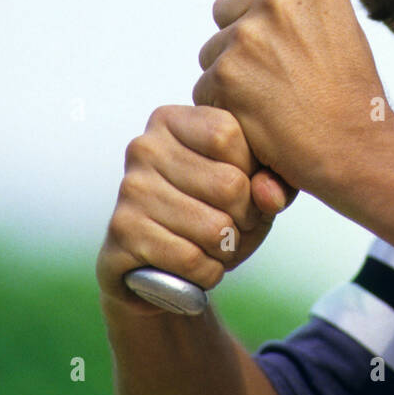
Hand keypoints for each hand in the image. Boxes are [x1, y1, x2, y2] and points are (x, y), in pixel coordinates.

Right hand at [97, 104, 295, 313]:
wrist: (158, 273)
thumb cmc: (211, 216)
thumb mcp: (250, 190)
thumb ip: (271, 181)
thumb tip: (268, 195)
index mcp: (171, 120)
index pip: (229, 134)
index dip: (253, 170)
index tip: (247, 188)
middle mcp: (145, 148)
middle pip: (229, 183)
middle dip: (247, 219)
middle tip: (236, 228)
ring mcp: (130, 189)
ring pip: (214, 227)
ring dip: (227, 249)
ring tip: (216, 247)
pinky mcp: (122, 232)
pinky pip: (190, 258)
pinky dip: (207, 273)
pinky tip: (198, 268)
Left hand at [193, 0, 390, 193]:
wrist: (353, 147)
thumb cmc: (347, 91)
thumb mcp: (338, 20)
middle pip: (227, 6)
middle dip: (243, 36)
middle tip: (283, 69)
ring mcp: (247, 37)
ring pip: (213, 49)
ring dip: (232, 73)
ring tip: (275, 96)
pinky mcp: (225, 76)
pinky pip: (205, 85)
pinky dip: (225, 104)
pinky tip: (260, 117)